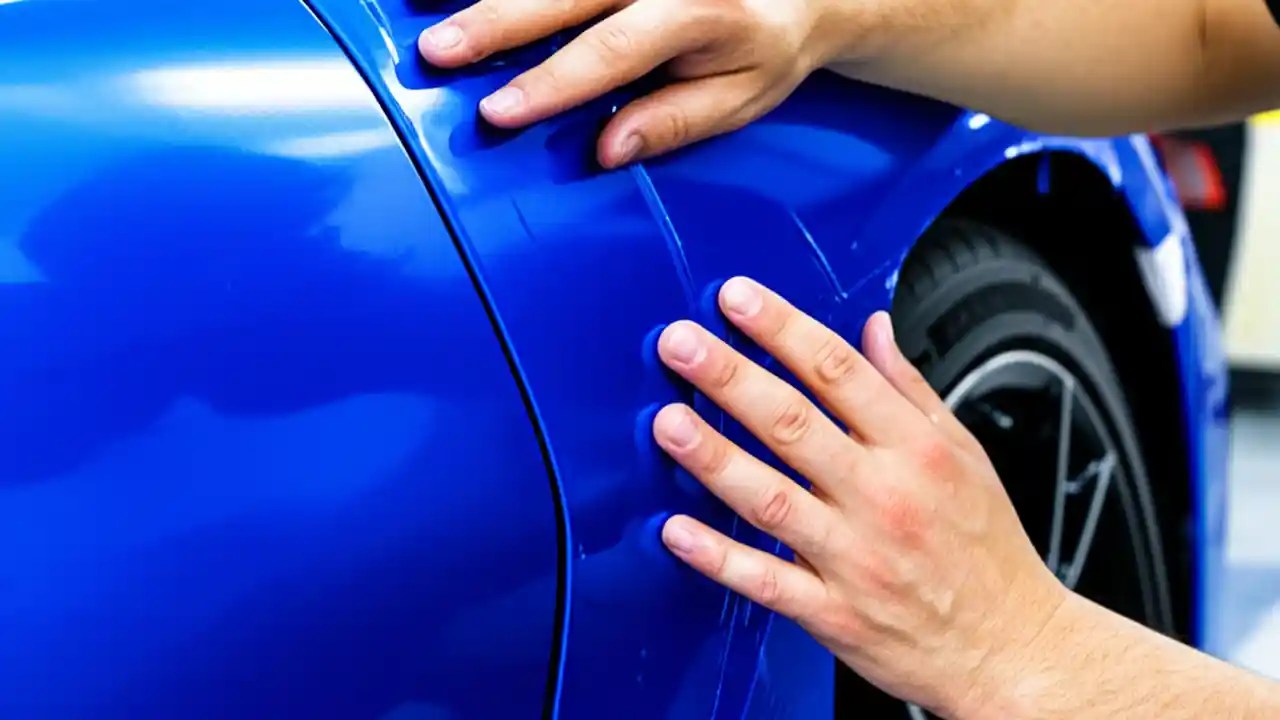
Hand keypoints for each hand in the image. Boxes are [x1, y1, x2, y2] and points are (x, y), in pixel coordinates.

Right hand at [418, 0, 844, 166]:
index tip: (497, 110)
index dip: (550, 82)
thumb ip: (674, 122)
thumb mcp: (741, 97)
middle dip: (495, 20)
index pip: (611, 50)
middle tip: (437, 50)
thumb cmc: (769, 44)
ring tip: (430, 10)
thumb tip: (605, 149)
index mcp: (701, 9)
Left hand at [652, 277, 1068, 717]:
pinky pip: (766, 581)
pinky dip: (719, 557)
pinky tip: (677, 530)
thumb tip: (873, 328)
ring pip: (772, 498)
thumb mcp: (964, 453)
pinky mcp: (833, 612)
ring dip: (715, 458)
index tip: (738, 298)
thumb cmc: (986, 548)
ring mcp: (853, 557)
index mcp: (915, 449)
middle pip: (794, 424)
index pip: (839, 371)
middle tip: (681, 343)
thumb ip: (910, 389)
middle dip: (731, 378)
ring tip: (669, 422)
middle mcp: (881, 497)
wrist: (1011, 646)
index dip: (783, 329)